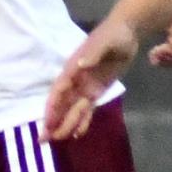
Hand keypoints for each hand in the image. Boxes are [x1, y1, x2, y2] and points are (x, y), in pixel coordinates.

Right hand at [44, 17, 138, 140]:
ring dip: (65, 123)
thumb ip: (93, 53)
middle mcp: (77, 79)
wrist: (127, 31)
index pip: (59, 90)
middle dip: (53, 120)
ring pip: (73, 108)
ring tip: (57, 140)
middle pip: (62, 103)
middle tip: (43, 139)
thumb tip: (80, 64)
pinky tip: (77, 133)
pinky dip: (82, 120)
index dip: (52, 106)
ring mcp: (87, 85)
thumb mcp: (105, 41)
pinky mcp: (98, 90)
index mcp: (74, 67)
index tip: (46, 122)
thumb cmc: (114, 34)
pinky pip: (88, 108)